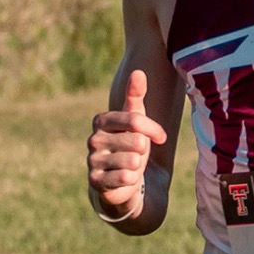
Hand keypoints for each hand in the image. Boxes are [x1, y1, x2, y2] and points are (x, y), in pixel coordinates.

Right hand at [87, 69, 167, 216]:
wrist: (121, 180)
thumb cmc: (130, 145)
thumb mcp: (135, 120)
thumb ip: (135, 96)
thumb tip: (138, 72)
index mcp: (101, 121)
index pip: (135, 119)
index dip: (153, 130)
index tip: (161, 138)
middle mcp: (93, 139)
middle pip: (137, 141)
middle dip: (144, 151)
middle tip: (138, 154)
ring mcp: (92, 161)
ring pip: (132, 161)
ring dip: (138, 166)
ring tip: (130, 166)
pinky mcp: (95, 181)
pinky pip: (124, 178)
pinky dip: (131, 179)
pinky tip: (126, 178)